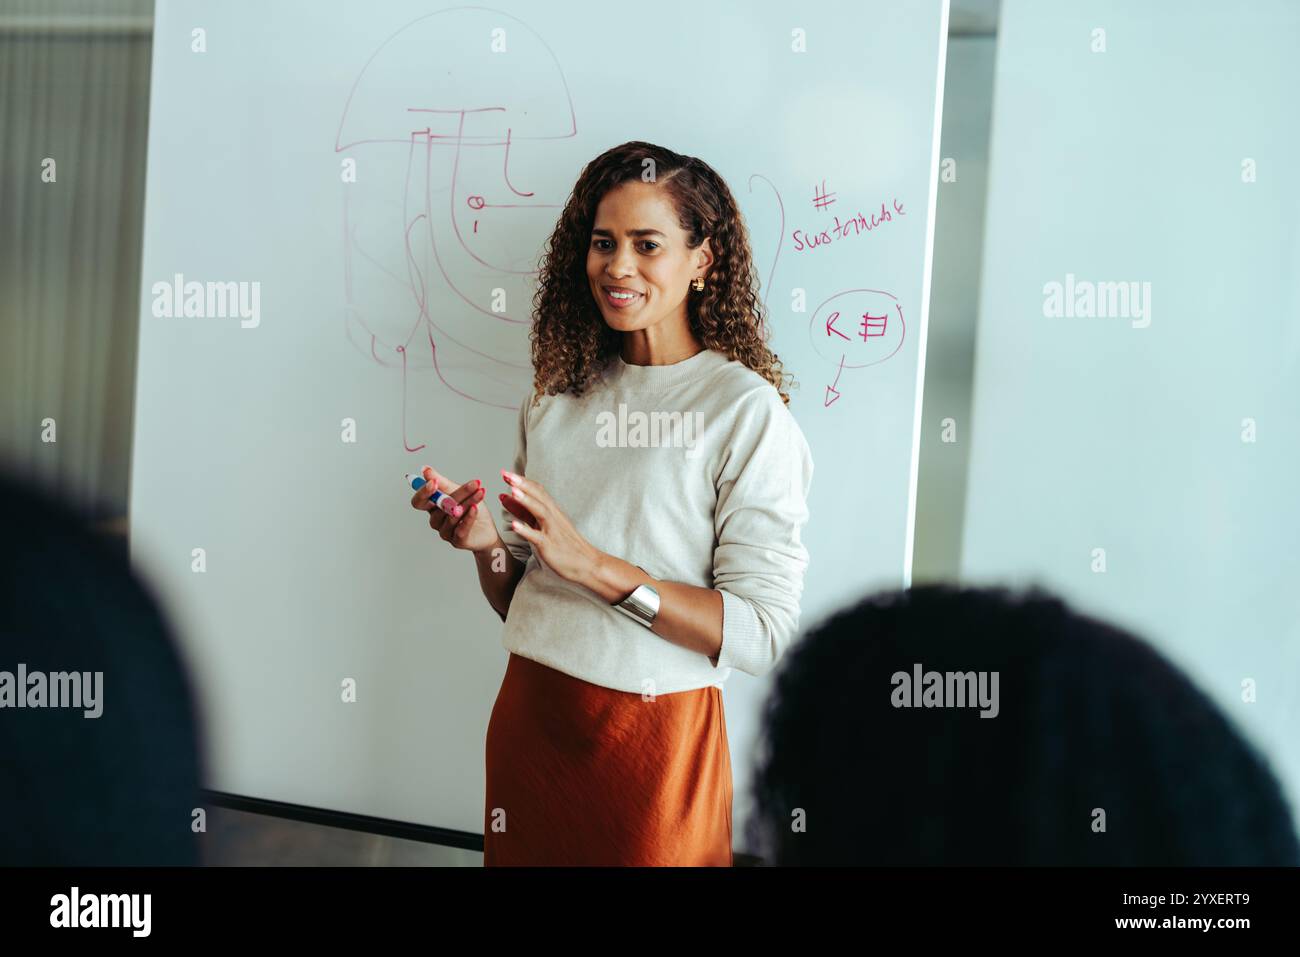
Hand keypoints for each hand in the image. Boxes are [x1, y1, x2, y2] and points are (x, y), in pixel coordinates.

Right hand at [411, 465, 498, 553]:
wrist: (487, 530)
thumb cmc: (472, 510)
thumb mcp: (459, 492)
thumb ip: (442, 482)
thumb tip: (425, 469)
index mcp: (432, 507)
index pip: (418, 501)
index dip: (423, 492)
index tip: (434, 482)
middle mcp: (436, 520)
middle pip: (440, 506)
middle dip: (458, 493)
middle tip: (474, 484)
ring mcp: (445, 532)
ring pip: (453, 515)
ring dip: (468, 502)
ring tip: (480, 492)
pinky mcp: (457, 540)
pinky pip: (461, 528)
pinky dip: (469, 517)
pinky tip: (475, 508)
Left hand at [499, 469, 601, 584]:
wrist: (587, 563)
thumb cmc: (565, 544)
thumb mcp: (544, 524)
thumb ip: (525, 512)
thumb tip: (507, 497)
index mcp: (552, 511)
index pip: (537, 491)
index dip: (522, 482)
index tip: (505, 473)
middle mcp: (553, 517)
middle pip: (538, 496)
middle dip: (522, 484)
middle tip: (506, 473)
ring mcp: (552, 531)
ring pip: (540, 511)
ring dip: (526, 500)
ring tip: (512, 490)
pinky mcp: (550, 546)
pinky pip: (538, 537)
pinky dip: (526, 530)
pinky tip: (514, 525)